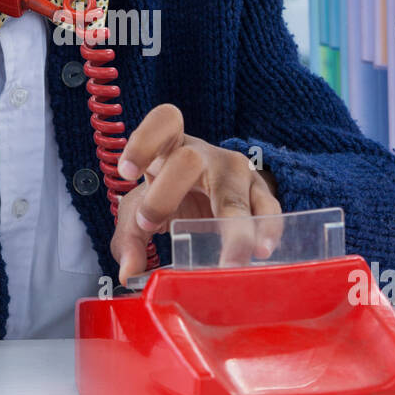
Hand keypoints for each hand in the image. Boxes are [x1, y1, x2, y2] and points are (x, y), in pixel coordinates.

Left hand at [112, 104, 281, 281]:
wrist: (207, 197)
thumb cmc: (170, 196)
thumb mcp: (141, 212)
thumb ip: (130, 239)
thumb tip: (128, 273)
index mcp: (172, 146)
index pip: (164, 122)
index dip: (143, 142)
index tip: (126, 171)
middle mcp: (205, 154)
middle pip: (189, 160)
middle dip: (168, 193)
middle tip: (151, 226)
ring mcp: (237, 171)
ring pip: (233, 192)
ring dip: (233, 229)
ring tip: (230, 262)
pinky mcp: (260, 192)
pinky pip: (268, 208)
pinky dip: (267, 229)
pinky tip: (262, 252)